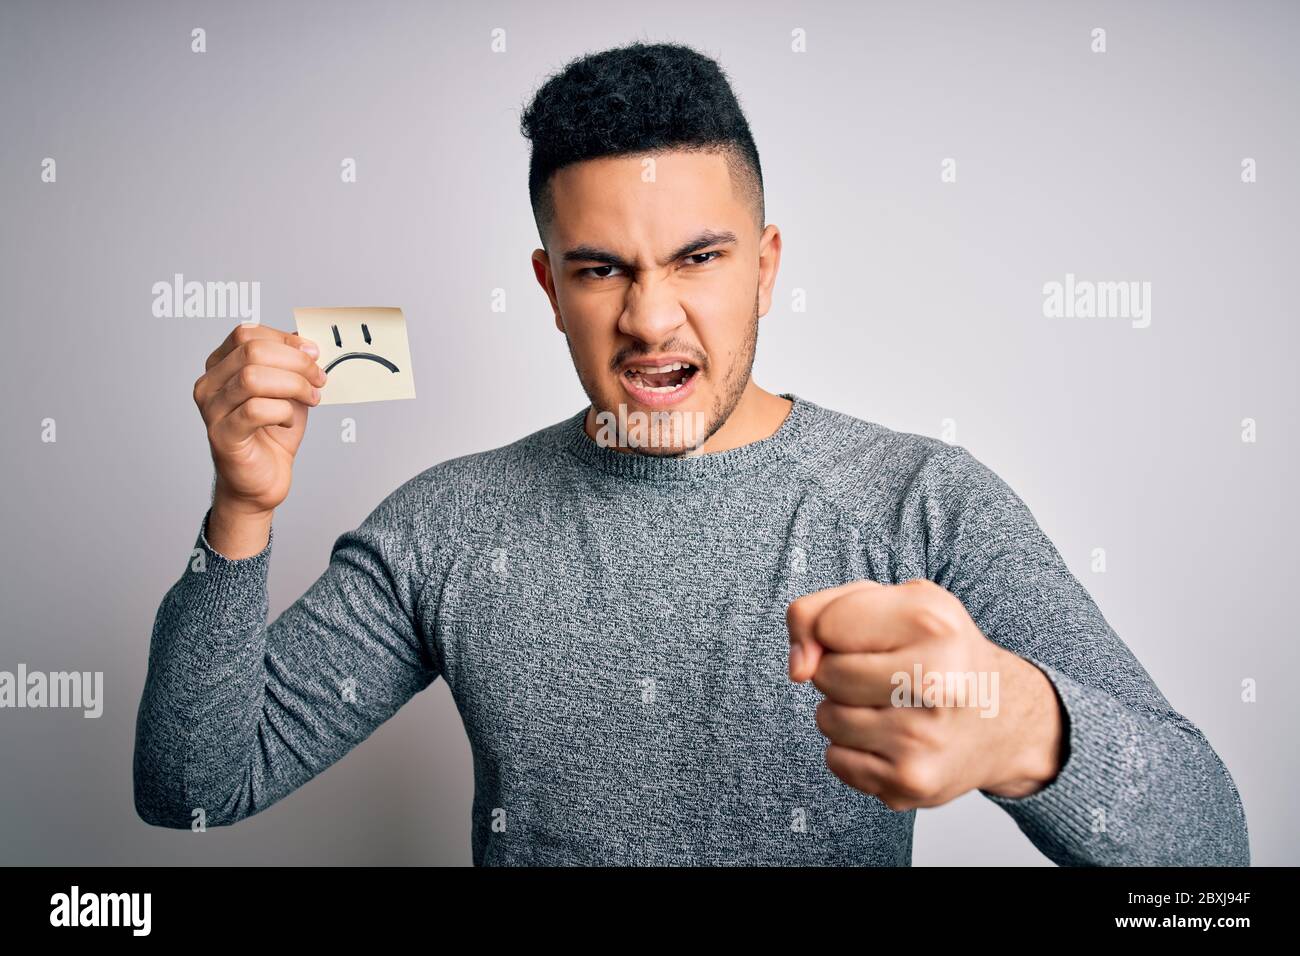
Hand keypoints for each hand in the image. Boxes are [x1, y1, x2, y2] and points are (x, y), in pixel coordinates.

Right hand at [193, 323, 327, 550]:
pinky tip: (289, 421)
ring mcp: (211, 410)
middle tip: (319, 377)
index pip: (247, 334)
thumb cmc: (272, 434)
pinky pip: (256, 410)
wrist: (262, 481)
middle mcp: (209, 385)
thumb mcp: (286, 391)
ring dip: (293, 385)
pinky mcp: (223, 435)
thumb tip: (308, 343)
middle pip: (251, 351)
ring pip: (253, 378)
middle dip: (295, 361)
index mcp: (220, 367)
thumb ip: (291, 365)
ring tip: (311, 398)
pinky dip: (282, 411)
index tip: (313, 354)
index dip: (285, 340)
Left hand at [786, 578, 1065, 810]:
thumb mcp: (894, 603)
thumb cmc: (937, 651)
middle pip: (825, 674)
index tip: (868, 635)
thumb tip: (797, 667)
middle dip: (838, 671)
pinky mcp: (911, 782)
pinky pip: (836, 760)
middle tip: (883, 674)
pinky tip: (892, 739)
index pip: (827, 623)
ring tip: (890, 706)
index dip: (834, 629)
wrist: (1004, 720)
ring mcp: (924, 737)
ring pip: (826, 718)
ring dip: (845, 711)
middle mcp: (938, 681)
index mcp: (934, 623)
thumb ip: (823, 612)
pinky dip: (853, 749)